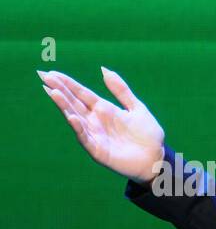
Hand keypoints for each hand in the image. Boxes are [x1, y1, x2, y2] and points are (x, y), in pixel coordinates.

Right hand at [39, 67, 165, 183]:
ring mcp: (95, 135)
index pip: (81, 93)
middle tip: (44, 77)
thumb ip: (121, 91)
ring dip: (64, 106)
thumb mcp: (137, 108)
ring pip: (75, 118)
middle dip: (60, 91)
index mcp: (103, 109)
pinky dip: (79, 129)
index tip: (52, 73)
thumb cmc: (148, 135)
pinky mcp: (99, 150)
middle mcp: (95, 121)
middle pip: (74, 103)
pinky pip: (86, 138)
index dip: (68, 84)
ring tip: (53, 92)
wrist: (157, 158)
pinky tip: (72, 118)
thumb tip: (105, 70)